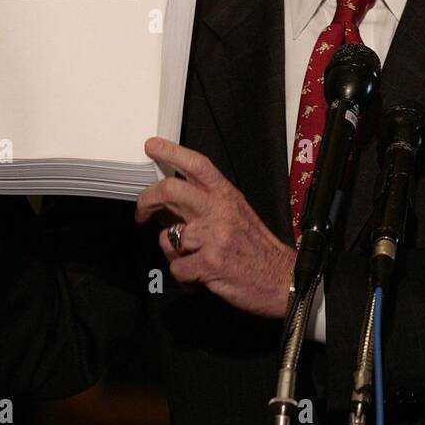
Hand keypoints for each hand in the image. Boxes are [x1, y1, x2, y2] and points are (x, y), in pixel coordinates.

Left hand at [136, 137, 295, 317]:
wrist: (282, 278)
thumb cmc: (258, 249)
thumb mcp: (236, 214)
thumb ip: (205, 205)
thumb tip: (169, 205)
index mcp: (227, 196)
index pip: (196, 164)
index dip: (171, 152)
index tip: (152, 146)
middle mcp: (219, 211)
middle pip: (170, 190)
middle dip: (146, 200)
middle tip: (142, 212)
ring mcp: (213, 236)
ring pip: (167, 236)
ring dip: (172, 252)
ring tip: (189, 258)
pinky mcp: (210, 263)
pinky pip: (176, 268)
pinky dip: (184, 277)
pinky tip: (198, 276)